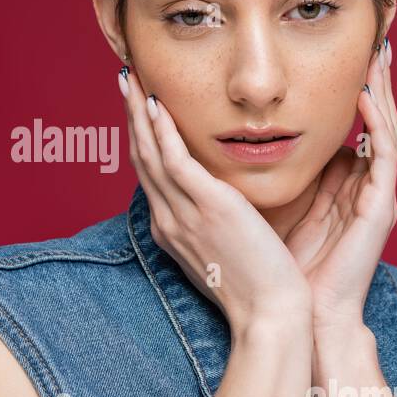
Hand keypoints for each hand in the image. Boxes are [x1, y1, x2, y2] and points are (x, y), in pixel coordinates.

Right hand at [118, 63, 312, 335]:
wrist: (270, 316)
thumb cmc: (258, 290)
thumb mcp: (225, 252)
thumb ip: (214, 223)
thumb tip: (219, 202)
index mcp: (172, 229)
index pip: (150, 174)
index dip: (141, 137)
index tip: (140, 107)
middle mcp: (169, 220)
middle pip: (141, 158)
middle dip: (132, 117)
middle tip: (126, 81)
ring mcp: (184, 214)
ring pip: (150, 154)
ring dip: (140, 113)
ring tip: (133, 80)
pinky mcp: (209, 208)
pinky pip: (175, 161)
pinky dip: (162, 131)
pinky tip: (158, 105)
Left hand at [283, 37, 396, 334]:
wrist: (296, 316)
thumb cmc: (282, 271)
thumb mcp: (274, 208)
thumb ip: (273, 174)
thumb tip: (242, 139)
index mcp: (343, 186)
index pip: (351, 126)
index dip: (350, 90)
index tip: (345, 55)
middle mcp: (365, 186)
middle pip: (374, 120)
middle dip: (374, 80)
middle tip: (374, 38)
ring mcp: (376, 196)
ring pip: (387, 128)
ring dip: (381, 90)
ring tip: (377, 53)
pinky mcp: (380, 208)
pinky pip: (385, 154)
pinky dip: (376, 122)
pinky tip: (365, 96)